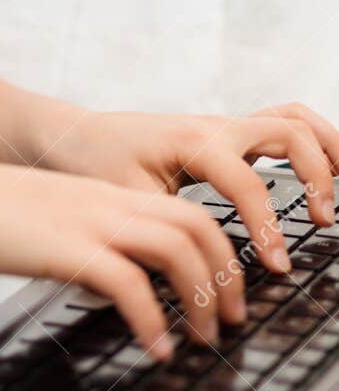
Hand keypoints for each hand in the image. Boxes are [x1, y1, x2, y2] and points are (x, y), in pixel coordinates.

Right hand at [0, 158, 246, 358]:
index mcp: (103, 194)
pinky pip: (130, 285)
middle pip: (197, 225)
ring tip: (203, 340)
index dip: (217, 253)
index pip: (186, 211)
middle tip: (231, 320)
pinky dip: (154, 320)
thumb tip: (105, 282)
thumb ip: (81, 239)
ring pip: (178, 249)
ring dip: (202, 299)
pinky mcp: (67, 248)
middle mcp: (106, 202)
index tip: (223, 291)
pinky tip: (154, 347)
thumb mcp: (44, 219)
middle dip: (227, 277)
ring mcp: (88, 221)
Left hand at [39, 102, 338, 271]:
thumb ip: (163, 227)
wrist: (77, 135)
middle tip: (324, 221)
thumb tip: (191, 270)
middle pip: (289, 133)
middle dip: (316, 176)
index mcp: (194, 141)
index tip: (279, 267)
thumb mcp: (124, 199)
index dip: (268, 228)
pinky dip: (313, 142)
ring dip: (326, 148)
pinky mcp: (229, 134)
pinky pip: (282, 124)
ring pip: (294, 120)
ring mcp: (226, 126)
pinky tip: (327, 172)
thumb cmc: (96, 164)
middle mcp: (217, 126)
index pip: (248, 183)